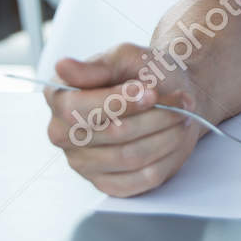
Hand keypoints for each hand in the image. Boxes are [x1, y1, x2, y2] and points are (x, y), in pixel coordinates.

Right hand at [44, 43, 205, 196]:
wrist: (172, 93)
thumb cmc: (146, 74)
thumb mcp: (126, 57)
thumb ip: (97, 66)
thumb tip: (62, 67)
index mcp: (59, 97)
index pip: (78, 109)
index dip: (118, 102)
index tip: (150, 91)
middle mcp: (62, 133)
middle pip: (113, 133)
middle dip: (154, 115)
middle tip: (180, 101)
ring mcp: (82, 163)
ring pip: (131, 156)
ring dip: (166, 134)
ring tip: (181, 114)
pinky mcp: (107, 183)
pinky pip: (141, 178)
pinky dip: (167, 156)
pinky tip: (174, 136)